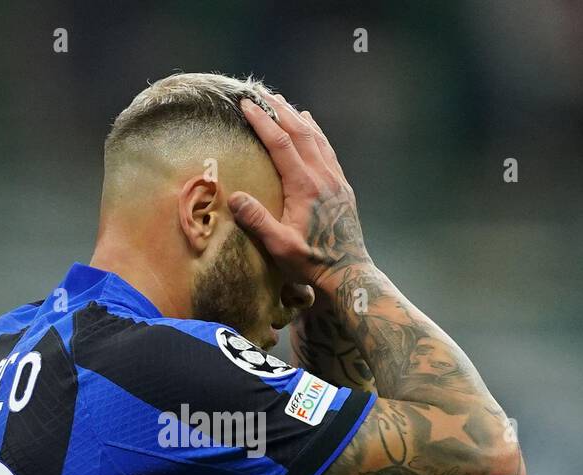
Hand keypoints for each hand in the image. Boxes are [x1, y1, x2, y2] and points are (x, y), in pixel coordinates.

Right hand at [229, 93, 371, 291]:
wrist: (347, 272)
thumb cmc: (311, 262)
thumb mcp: (280, 246)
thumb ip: (258, 221)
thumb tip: (235, 197)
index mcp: (305, 186)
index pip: (281, 144)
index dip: (263, 122)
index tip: (246, 105)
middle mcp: (322, 176)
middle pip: (300, 132)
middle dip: (279, 110)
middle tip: (261, 94)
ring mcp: (335, 179)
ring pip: (316, 138)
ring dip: (298, 117)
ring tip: (283, 103)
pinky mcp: (342, 186)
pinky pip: (327, 149)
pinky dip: (316, 132)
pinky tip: (310, 126)